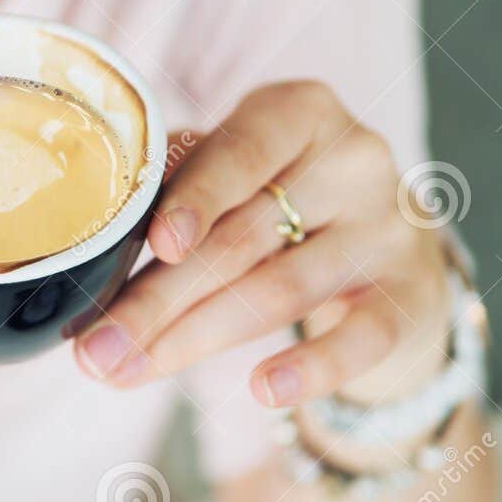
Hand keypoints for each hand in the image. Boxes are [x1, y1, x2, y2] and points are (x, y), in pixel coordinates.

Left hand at [75, 81, 450, 407]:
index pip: (240, 153)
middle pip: (243, 237)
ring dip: (195, 339)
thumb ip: (178, 181)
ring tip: (128, 373)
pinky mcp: (410, 295)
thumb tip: (92, 233)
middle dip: (158, 299)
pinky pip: (360, 339)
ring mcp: (387, 230)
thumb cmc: (284, 194)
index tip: (156, 245)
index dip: (196, 198)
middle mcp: (353, 161)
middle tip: (95, 348)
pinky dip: (310, 367)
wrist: (391, 242)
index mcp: (300, 113)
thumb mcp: (239, 167)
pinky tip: (262, 388)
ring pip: (279, 291)